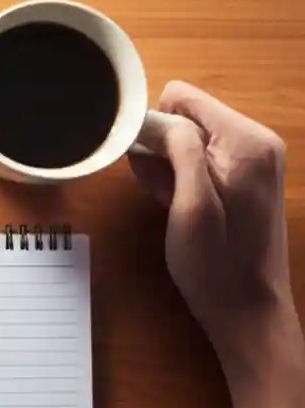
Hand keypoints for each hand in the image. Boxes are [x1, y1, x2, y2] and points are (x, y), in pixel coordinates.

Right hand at [129, 80, 296, 361]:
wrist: (247, 311)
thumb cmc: (215, 264)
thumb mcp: (190, 204)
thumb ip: (179, 151)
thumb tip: (158, 118)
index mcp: (247, 141)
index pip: (182, 97)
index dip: (155, 126)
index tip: (151, 167)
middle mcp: (256, 141)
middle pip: (185, 116)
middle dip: (161, 149)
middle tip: (162, 193)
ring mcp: (253, 160)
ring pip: (186, 139)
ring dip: (167, 167)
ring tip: (171, 204)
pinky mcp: (245, 178)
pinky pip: (198, 158)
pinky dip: (180, 178)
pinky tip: (179, 207)